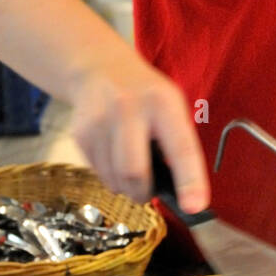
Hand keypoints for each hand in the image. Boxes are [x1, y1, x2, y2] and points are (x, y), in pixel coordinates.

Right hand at [69, 58, 209, 211]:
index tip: (194, 207)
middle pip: (135, 171)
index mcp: (163, 103)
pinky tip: (114, 158)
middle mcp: (129, 108)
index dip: (190, 181)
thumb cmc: (146, 97)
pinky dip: (110, 177)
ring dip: (126, 188)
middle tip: (148, 194)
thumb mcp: (171, 107)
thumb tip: (182, 193)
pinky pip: (98, 172)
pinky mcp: (81, 132)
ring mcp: (100, 120)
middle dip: (144, 193)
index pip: (181, 148)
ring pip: (114, 178)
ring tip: (131, 173)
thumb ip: (177, 144)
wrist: (100, 69)